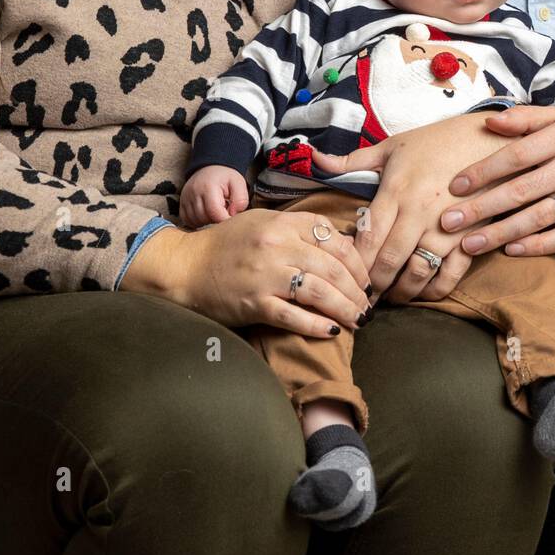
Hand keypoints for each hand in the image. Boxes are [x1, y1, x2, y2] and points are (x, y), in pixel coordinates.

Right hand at [122, 206, 373, 337]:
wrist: (186, 267)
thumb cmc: (226, 245)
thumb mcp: (263, 222)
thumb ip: (297, 229)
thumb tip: (339, 243)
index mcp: (281, 223)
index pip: (333, 237)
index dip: (356, 259)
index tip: (365, 276)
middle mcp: (276, 245)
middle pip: (332, 267)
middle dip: (357, 289)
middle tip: (368, 304)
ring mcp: (266, 275)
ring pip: (319, 291)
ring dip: (345, 308)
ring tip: (358, 320)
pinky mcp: (255, 303)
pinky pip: (294, 316)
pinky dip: (317, 325)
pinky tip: (332, 332)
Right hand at [180, 165, 249, 226]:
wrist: (209, 168)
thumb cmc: (224, 177)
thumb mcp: (238, 183)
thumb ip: (241, 200)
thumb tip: (233, 215)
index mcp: (208, 187)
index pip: (215, 213)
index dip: (225, 218)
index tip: (231, 214)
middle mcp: (193, 193)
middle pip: (205, 218)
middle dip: (216, 219)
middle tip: (223, 209)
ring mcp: (185, 198)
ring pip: (196, 221)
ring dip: (207, 221)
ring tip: (214, 210)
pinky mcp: (181, 203)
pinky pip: (187, 220)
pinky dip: (197, 221)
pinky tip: (205, 213)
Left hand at [307, 112, 522, 299]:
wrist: (489, 138)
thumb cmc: (436, 142)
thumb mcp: (392, 146)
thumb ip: (352, 160)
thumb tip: (313, 158)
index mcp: (396, 190)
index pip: (367, 237)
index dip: (353, 263)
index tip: (343, 275)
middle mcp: (419, 213)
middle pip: (389, 261)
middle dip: (372, 284)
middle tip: (361, 297)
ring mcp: (447, 228)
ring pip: (417, 273)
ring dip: (400, 292)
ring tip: (389, 297)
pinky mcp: (470, 238)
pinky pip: (450, 276)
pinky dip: (434, 291)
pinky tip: (421, 292)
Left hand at [435, 105, 554, 257]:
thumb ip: (526, 118)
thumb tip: (489, 122)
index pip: (516, 155)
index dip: (484, 171)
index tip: (455, 187)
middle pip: (522, 190)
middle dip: (482, 208)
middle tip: (448, 222)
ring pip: (540, 217)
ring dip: (501, 233)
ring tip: (470, 244)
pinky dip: (539, 245)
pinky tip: (511, 250)